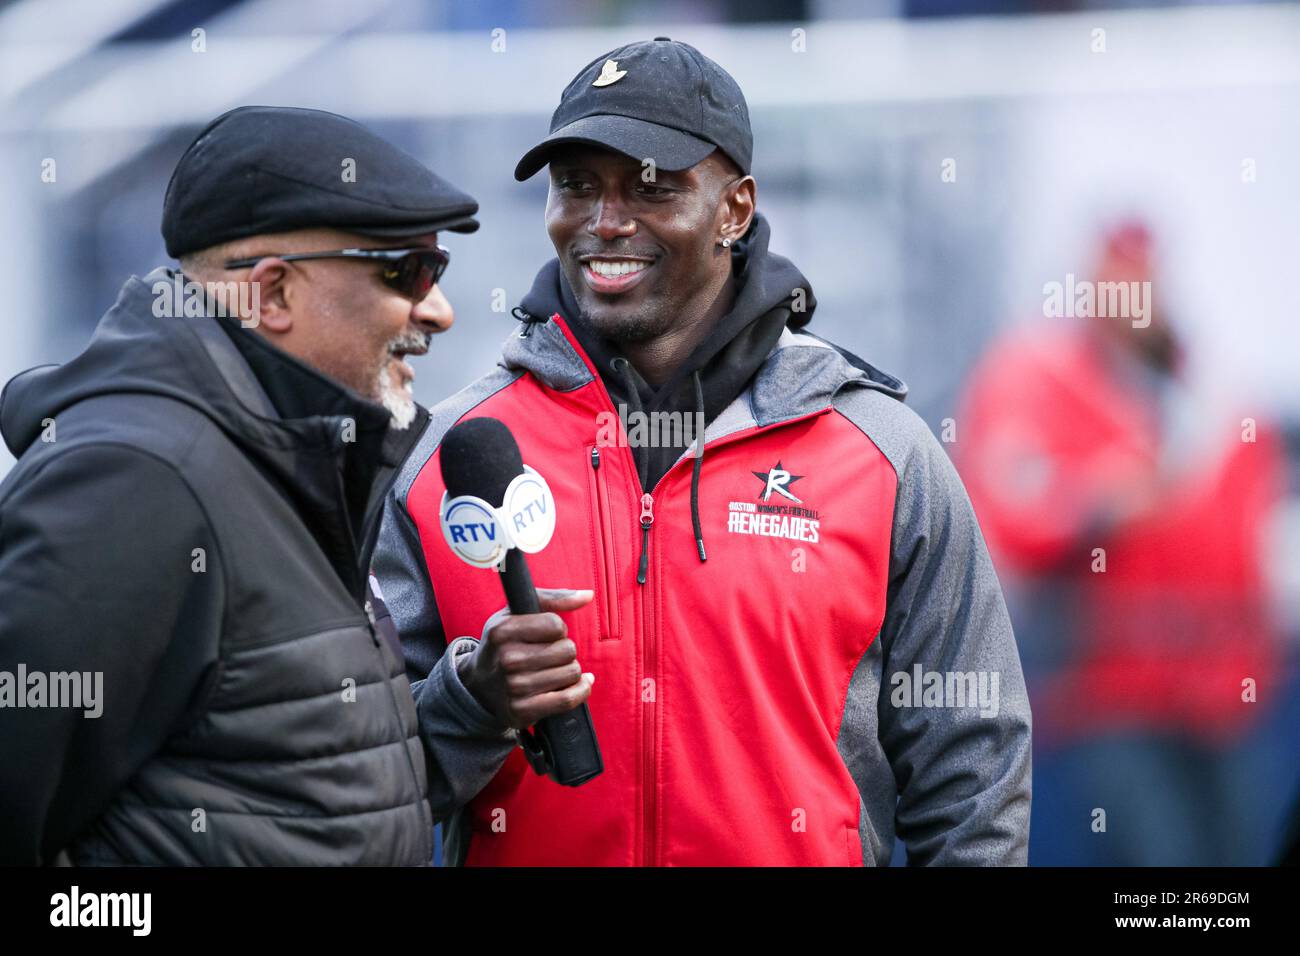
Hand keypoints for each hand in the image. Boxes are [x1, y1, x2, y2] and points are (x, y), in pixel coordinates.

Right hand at [457, 587, 595, 728]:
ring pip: (572, 673)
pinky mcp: (523, 710)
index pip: (556, 625)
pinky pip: (568, 699)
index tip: (546, 635)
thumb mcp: (516, 613)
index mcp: (502, 630)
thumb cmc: (504, 643)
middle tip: (549, 655)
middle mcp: (507, 659)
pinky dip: (581, 690)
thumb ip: (553, 599)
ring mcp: (514, 687)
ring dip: (569, 671)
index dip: (557, 629)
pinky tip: (581, 683)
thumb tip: (588, 595)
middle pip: (567, 650)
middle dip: (564, 650)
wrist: (478, 685)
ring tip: (553, 670)